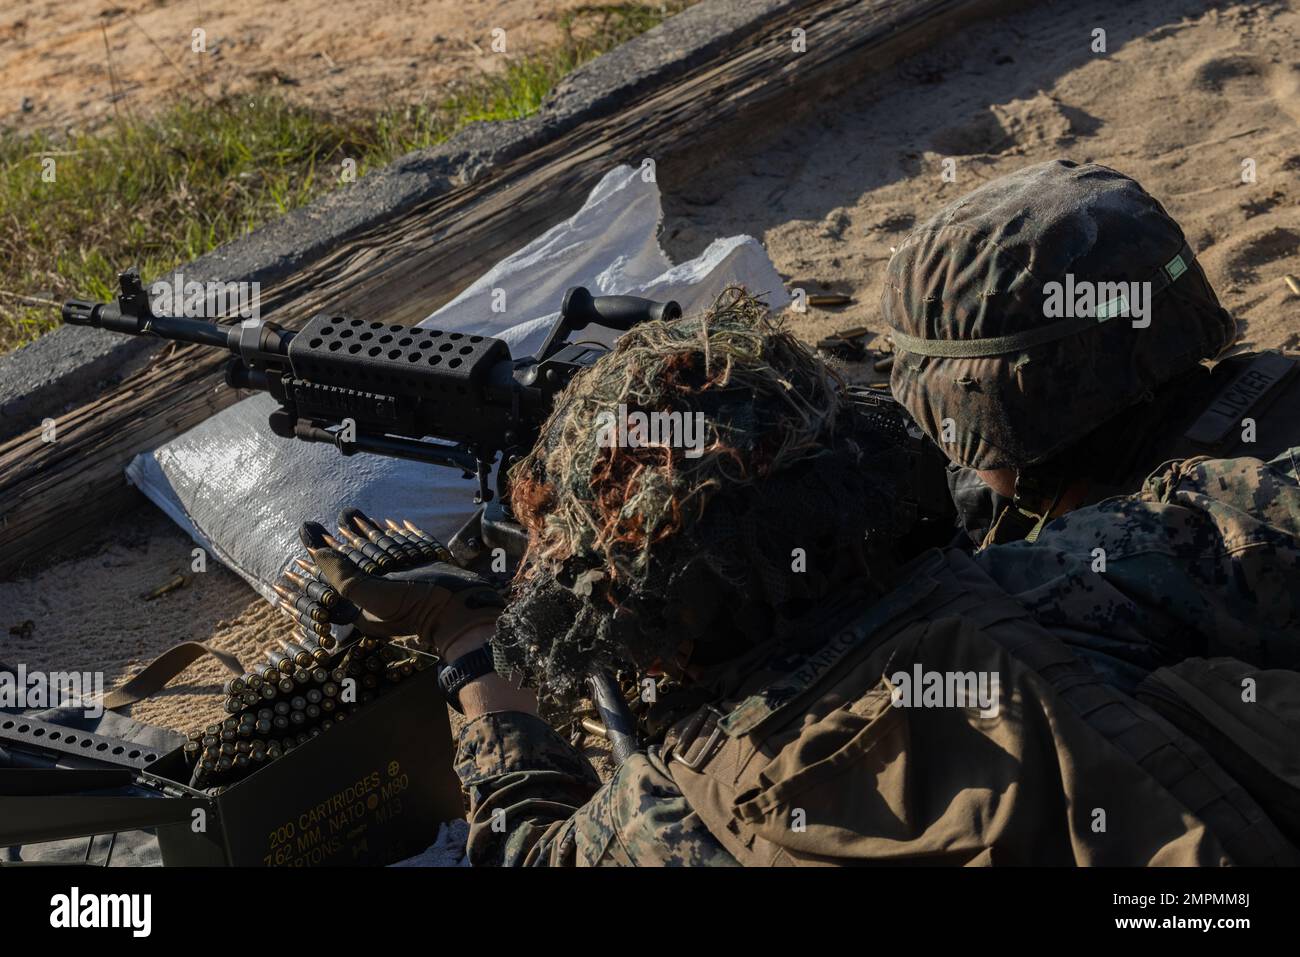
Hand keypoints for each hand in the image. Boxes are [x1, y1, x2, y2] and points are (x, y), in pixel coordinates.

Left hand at [282, 508, 503, 657]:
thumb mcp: (372, 594)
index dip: (320, 557)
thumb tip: (314, 551)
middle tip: (322, 523)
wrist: (462, 608)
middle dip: (340, 541)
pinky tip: (391, 523)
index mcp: (366, 608)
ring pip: (380, 551)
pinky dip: (398, 534)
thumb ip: (343, 575)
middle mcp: (384, 593)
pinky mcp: (424, 568)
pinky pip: (407, 548)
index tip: (308, 534)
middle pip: (356, 562)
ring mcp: (405, 580)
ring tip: (350, 514)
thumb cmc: (416, 607)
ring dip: (365, 531)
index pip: (336, 577)